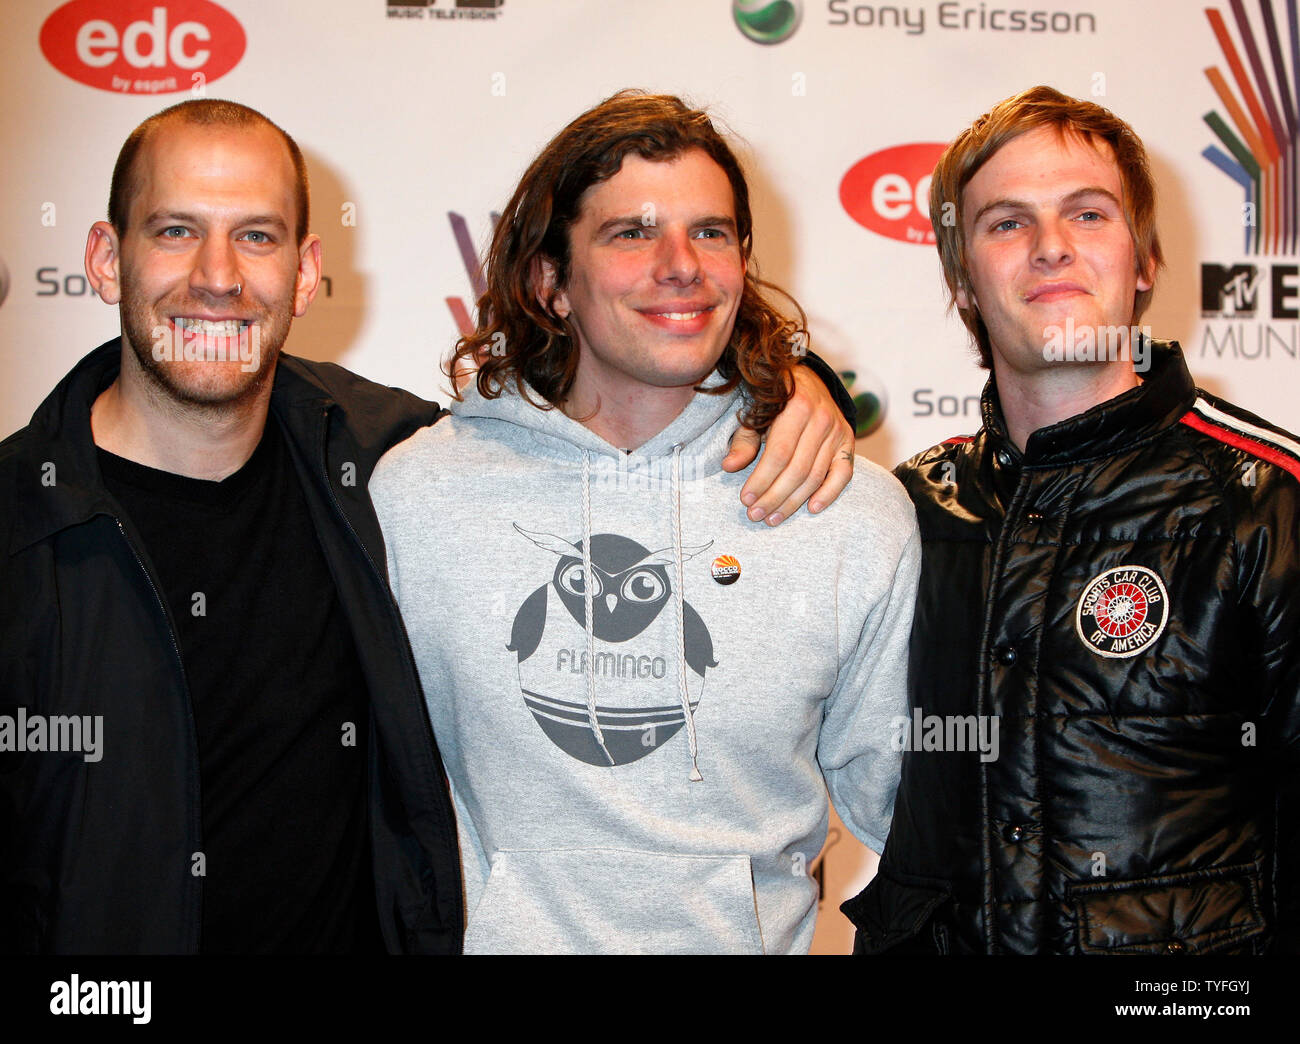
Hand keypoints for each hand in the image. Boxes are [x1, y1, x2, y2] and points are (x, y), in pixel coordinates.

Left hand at [723, 365, 854, 524]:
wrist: (808, 380)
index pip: (779, 454)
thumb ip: (744, 440)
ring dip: (794, 502)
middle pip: (797, 469)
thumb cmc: (775, 401)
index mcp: (796, 406)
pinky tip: (812, 508)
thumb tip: (729, 466)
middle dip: (775, 497)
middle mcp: (821, 419)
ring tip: (773, 518)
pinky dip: (830, 493)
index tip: (746, 499)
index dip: (761, 480)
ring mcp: (838, 431)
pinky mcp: (848, 441)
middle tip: (756, 515)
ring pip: (816, 476)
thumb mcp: (755, 413)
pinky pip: (843, 473)